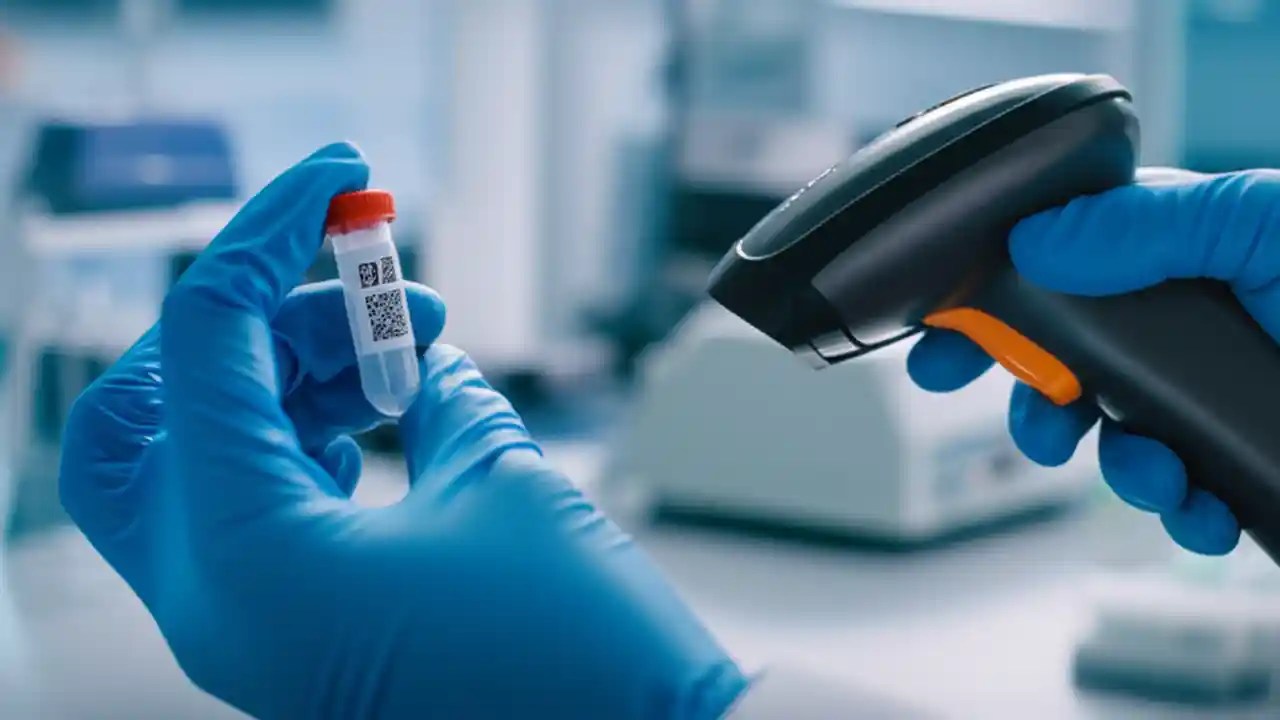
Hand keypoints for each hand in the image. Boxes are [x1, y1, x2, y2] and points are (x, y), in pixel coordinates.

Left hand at [59, 143, 745, 718]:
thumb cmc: (586, 652)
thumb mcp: (500, 480)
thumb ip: (428, 390)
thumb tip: (398, 343)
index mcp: (247, 560)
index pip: (206, 344)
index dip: (271, 235)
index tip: (338, 178)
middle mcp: (217, 605)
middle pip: (148, 415)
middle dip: (244, 326)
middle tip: (347, 284)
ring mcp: (247, 629)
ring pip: (206, 457)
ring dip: (297, 377)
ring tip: (411, 340)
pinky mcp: (292, 635)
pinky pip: (257, 508)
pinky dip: (307, 438)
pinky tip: (389, 407)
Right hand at [905, 168, 1279, 555]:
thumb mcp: (1265, 224)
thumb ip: (1151, 226)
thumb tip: (1045, 240)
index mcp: (1183, 254)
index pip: (1055, 270)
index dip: (989, 305)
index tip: (939, 341)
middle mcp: (1188, 327)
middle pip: (1068, 367)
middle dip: (1039, 403)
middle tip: (1044, 421)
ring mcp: (1210, 398)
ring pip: (1113, 441)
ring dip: (1115, 464)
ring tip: (1152, 467)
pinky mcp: (1236, 461)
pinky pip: (1174, 496)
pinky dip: (1174, 507)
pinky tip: (1199, 499)